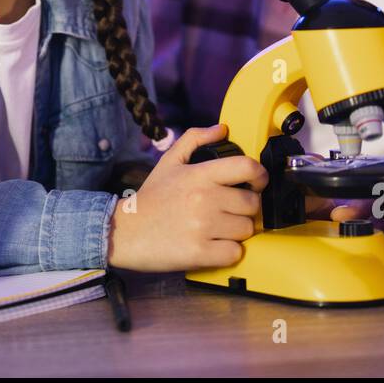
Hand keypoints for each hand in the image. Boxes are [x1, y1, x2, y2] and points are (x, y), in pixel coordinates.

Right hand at [106, 123, 268, 272]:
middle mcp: (204, 198)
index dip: (260, 176)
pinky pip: (235, 253)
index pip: (248, 167)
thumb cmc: (151, 198)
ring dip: (237, 232)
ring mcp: (203, 227)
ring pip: (247, 230)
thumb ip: (195, 139)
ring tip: (218, 229)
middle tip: (229, 212)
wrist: (123, 232)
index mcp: (200, 174)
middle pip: (253, 204)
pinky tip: (214, 246)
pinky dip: (228, 252)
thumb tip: (222, 128)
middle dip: (246, 210)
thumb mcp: (169, 162)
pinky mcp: (200, 253)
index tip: (256, 184)